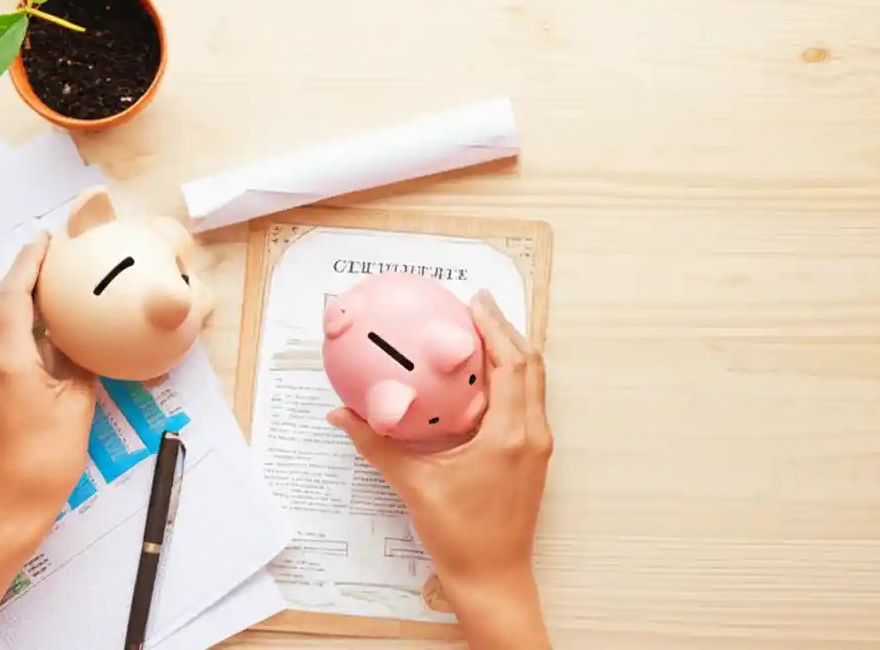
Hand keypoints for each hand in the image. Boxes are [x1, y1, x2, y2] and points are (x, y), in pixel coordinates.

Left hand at [0, 233, 96, 538]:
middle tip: (54, 254)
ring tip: (52, 283)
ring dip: (21, 299)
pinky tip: (44, 327)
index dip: (29, 262)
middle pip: (2, 303)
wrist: (7, 506)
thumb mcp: (77, 403)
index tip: (46, 238)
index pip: (15, 294)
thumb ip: (77, 361)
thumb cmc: (45, 461)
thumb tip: (82, 337)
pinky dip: (20, 325)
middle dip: (25, 274)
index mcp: (7, 358)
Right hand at [328, 290, 551, 647]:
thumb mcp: (413, 485)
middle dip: (507, 330)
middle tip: (477, 307)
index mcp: (509, 436)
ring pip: (534, 383)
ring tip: (482, 332)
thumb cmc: (460, 537)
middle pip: (531, 365)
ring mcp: (537, 447)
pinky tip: (483, 378)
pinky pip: (529, 404)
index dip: (496, 327)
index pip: (512, 364)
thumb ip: (376, 445)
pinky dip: (512, 379)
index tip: (474, 301)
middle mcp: (531, 435)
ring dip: (513, 353)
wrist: (493, 578)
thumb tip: (343, 416)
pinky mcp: (534, 458)